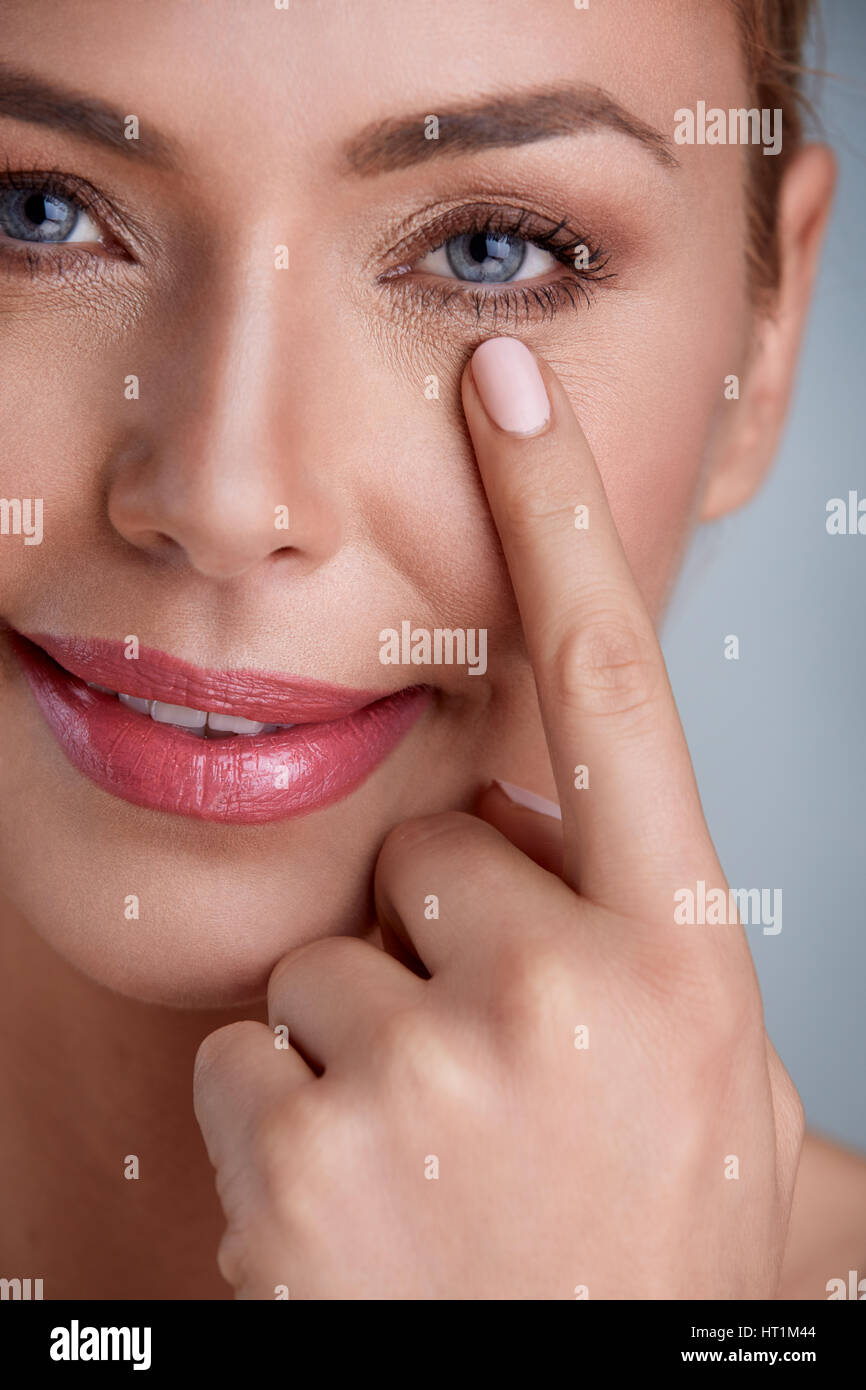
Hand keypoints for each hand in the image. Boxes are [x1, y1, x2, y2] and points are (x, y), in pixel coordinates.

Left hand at [193, 338, 802, 1298]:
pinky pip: (254, 1050)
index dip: (555, 518)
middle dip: (444, 938)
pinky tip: (363, 1206)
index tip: (500, 382)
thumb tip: (663, 899)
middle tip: (496, 1071)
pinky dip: (283, 1116)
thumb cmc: (649, 1258)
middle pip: (432, 853)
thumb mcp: (723, 1106)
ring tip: (438, 1160)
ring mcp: (429, 1070)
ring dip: (366, 1043)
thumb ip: (682, 973)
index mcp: (677, 958)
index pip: (613, 687)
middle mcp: (568, 990)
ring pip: (330, 962)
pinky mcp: (303, 1148)